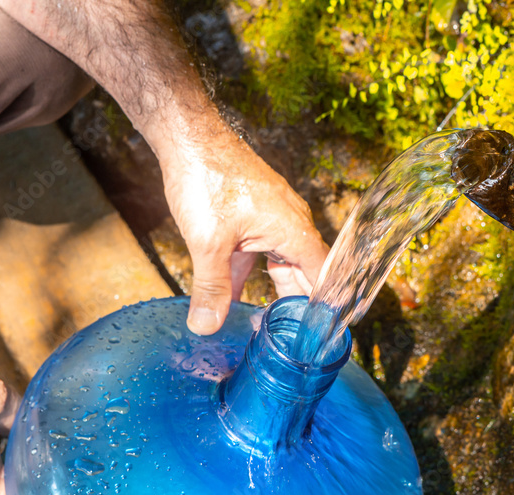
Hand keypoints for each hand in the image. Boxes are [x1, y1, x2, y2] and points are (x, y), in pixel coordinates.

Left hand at [159, 130, 329, 334]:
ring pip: (279, 261)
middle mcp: (290, 223)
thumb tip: (207, 326)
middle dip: (298, 304)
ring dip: (273, 289)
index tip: (320, 335)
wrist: (189, 135)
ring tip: (269, 323)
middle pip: (304, 272)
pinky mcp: (252, 211)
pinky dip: (251, 272)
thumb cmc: (208, 178)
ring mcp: (271, 216)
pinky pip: (260, 248)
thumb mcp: (208, 243)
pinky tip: (232, 293)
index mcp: (294, 231)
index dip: (325, 308)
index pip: (324, 278)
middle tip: (293, 340)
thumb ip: (211, 288)